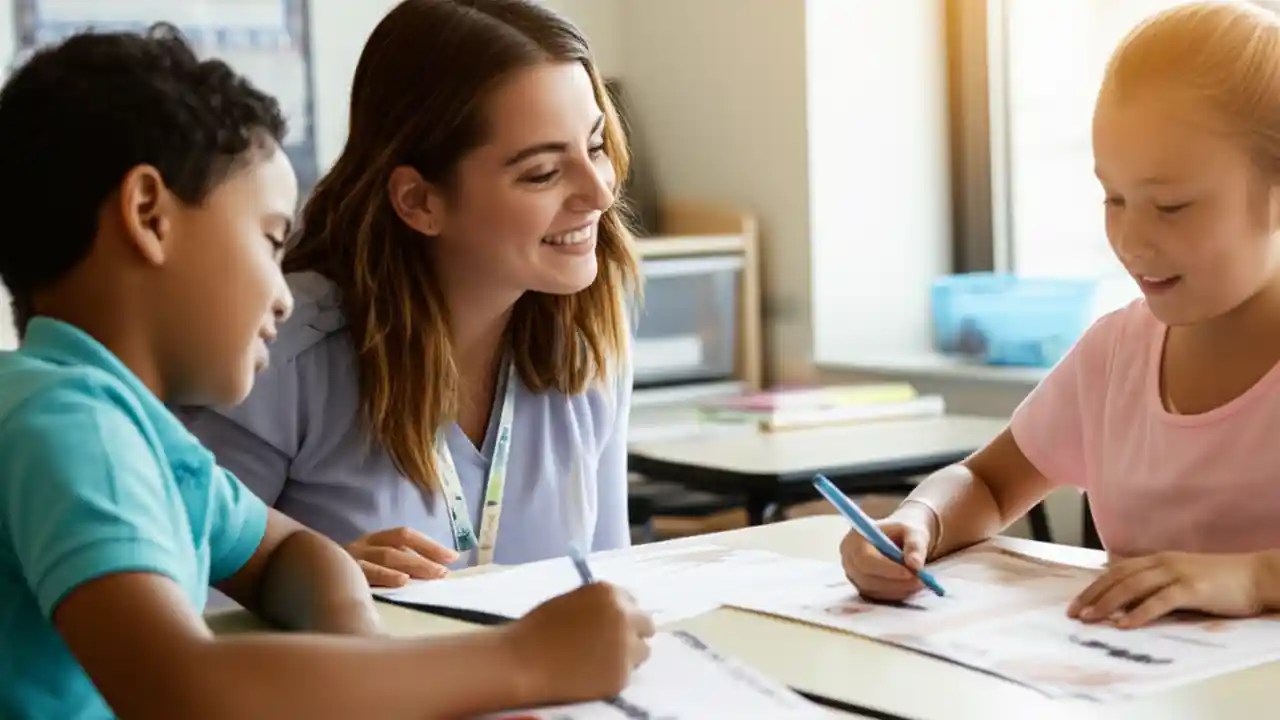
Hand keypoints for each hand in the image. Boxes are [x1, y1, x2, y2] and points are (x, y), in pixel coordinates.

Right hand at [345, 527, 459, 587]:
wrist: (295, 573)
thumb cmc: (341, 577)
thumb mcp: (367, 565)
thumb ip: (393, 566)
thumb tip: (432, 574)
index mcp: (371, 540)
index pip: (404, 535)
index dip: (429, 544)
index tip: (453, 556)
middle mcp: (362, 545)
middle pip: (398, 546)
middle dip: (425, 557)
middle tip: (446, 571)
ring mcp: (350, 557)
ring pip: (386, 556)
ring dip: (413, 565)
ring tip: (434, 574)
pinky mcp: (340, 573)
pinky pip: (365, 572)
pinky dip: (385, 575)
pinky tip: (402, 582)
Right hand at [502, 583, 654, 704]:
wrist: (522, 660)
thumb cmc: (537, 628)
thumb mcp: (572, 603)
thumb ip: (599, 606)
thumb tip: (616, 614)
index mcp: (609, 593)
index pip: (632, 601)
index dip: (622, 614)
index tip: (611, 624)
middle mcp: (623, 617)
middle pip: (646, 625)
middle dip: (633, 633)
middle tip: (613, 645)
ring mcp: (625, 647)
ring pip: (642, 652)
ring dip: (628, 655)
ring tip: (599, 661)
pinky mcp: (621, 676)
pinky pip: (627, 674)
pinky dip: (613, 675)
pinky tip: (590, 675)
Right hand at [840, 504, 936, 601]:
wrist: (901, 539)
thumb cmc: (904, 533)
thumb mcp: (914, 532)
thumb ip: (915, 546)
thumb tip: (915, 565)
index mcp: (855, 539)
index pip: (865, 558)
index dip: (887, 568)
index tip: (911, 573)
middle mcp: (849, 559)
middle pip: (866, 578)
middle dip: (895, 582)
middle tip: (921, 581)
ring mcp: (853, 575)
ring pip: (873, 590)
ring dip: (898, 590)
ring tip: (919, 581)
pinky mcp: (862, 588)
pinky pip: (877, 597)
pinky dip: (896, 594)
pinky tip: (910, 585)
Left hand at [1068, 551, 1266, 628]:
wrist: (1256, 575)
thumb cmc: (1220, 581)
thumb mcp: (1181, 578)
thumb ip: (1156, 585)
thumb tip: (1128, 600)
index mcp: (1157, 559)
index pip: (1117, 572)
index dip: (1094, 587)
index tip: (1076, 604)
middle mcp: (1162, 562)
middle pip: (1118, 578)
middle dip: (1093, 596)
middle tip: (1074, 614)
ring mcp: (1177, 573)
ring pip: (1132, 587)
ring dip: (1108, 604)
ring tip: (1091, 619)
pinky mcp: (1192, 588)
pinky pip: (1159, 601)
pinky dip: (1139, 613)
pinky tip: (1124, 625)